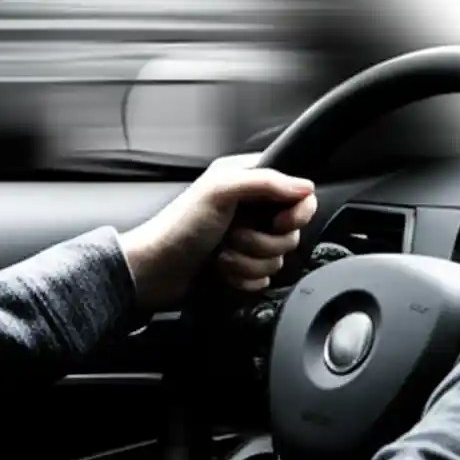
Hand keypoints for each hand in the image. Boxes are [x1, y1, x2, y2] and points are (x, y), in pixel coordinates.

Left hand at [119, 154, 317, 310]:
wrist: (153, 272)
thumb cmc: (178, 227)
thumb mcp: (220, 191)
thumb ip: (266, 182)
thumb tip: (305, 187)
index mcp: (249, 181)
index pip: (299, 192)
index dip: (297, 211)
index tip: (279, 222)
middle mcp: (253, 209)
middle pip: (292, 231)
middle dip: (263, 242)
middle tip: (234, 236)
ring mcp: (248, 240)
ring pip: (278, 258)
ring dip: (248, 262)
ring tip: (222, 256)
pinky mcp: (243, 267)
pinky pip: (265, 278)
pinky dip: (243, 279)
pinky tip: (222, 272)